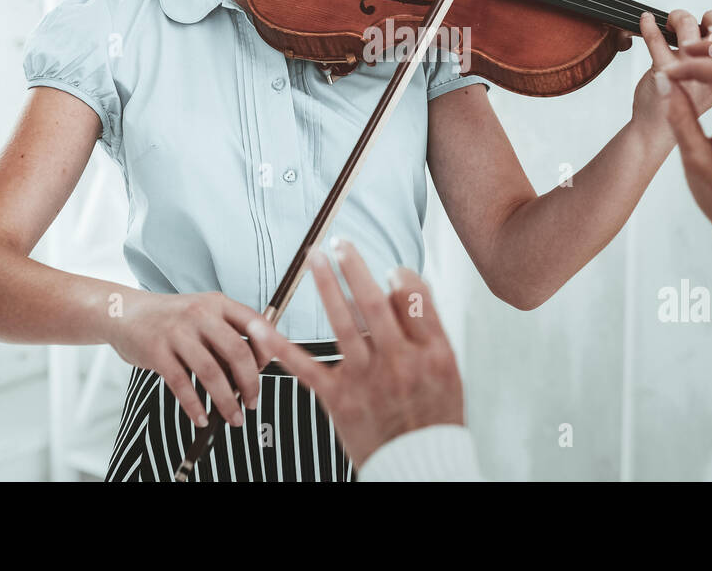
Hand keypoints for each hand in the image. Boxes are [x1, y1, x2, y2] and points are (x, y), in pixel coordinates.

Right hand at [105, 289, 272, 428]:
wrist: (125, 312)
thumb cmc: (171, 318)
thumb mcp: (202, 313)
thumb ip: (226, 334)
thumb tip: (252, 370)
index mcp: (218, 303)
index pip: (255, 324)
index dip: (267, 350)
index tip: (268, 371)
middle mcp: (200, 314)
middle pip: (237, 352)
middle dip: (250, 383)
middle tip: (252, 402)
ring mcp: (177, 332)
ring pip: (211, 373)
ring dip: (226, 402)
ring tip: (234, 418)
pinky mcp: (157, 352)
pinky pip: (182, 385)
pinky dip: (195, 407)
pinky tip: (202, 418)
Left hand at [246, 239, 463, 467]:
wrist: (420, 467)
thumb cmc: (433, 419)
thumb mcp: (448, 372)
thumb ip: (428, 332)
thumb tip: (404, 290)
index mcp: (433, 353)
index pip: (415, 299)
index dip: (399, 276)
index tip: (388, 267)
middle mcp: (400, 361)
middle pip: (375, 303)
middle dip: (355, 268)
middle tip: (340, 243)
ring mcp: (368, 379)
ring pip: (342, 324)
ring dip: (326, 286)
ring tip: (314, 259)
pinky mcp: (339, 399)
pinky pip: (305, 367)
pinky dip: (280, 345)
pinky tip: (263, 326)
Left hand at [632, 8, 711, 125]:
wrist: (656, 134)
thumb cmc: (684, 106)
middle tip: (701, 24)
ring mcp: (688, 72)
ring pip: (689, 26)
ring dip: (678, 17)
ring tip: (671, 22)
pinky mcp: (663, 71)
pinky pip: (656, 39)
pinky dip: (649, 26)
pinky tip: (647, 21)